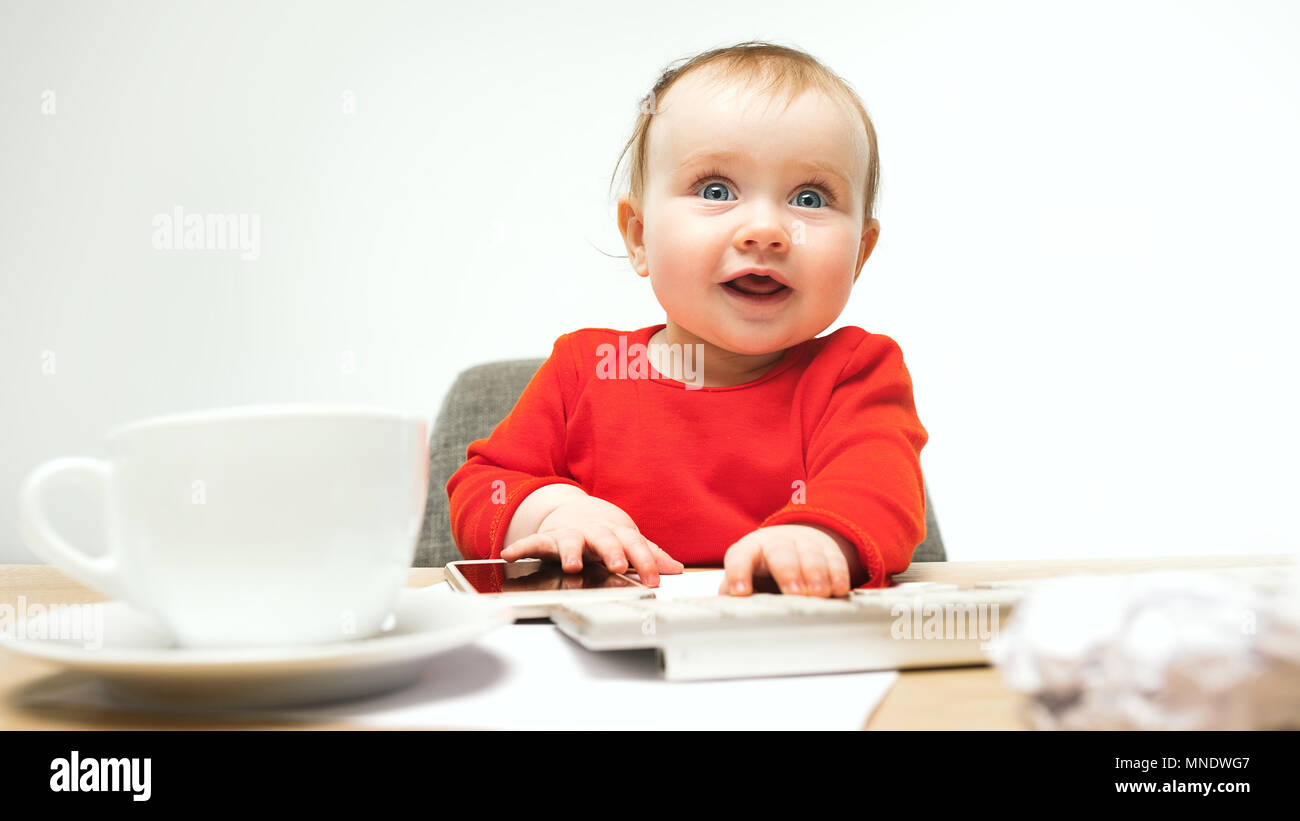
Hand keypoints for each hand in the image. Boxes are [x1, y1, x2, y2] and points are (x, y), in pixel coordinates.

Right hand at [500, 495, 683, 586]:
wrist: (576, 514)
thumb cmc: (606, 534)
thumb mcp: (629, 542)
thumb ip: (650, 555)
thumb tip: (677, 569)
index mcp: (617, 534)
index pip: (635, 546)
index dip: (645, 562)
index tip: (653, 580)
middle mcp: (594, 532)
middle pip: (605, 540)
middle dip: (611, 552)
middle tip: (618, 566)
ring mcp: (570, 534)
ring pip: (571, 541)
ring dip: (571, 552)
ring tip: (571, 565)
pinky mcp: (547, 538)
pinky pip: (532, 542)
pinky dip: (520, 547)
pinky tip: (509, 555)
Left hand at [720, 524, 861, 596]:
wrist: (793, 546)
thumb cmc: (761, 573)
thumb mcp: (746, 580)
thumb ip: (737, 596)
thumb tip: (733, 616)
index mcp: (748, 551)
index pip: (740, 557)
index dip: (739, 573)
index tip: (741, 592)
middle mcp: (775, 543)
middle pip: (780, 552)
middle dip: (788, 572)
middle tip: (794, 594)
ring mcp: (803, 543)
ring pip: (810, 553)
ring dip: (816, 574)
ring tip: (819, 594)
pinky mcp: (827, 549)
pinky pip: (834, 558)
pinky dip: (838, 575)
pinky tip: (839, 590)